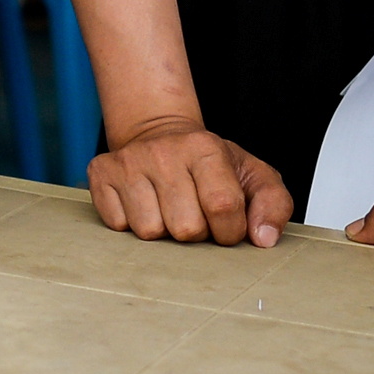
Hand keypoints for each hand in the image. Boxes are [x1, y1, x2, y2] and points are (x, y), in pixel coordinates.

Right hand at [89, 117, 291, 246]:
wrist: (160, 134)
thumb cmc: (208, 163)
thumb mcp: (252, 175)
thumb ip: (273, 204)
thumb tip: (264, 238)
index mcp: (205, 147)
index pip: (223, 207)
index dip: (229, 230)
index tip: (226, 224)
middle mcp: (164, 151)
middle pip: (184, 228)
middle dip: (195, 232)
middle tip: (194, 213)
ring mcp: (128, 161)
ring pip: (148, 232)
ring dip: (162, 231)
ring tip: (168, 208)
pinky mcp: (101, 173)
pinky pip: (117, 225)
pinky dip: (131, 224)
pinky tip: (143, 204)